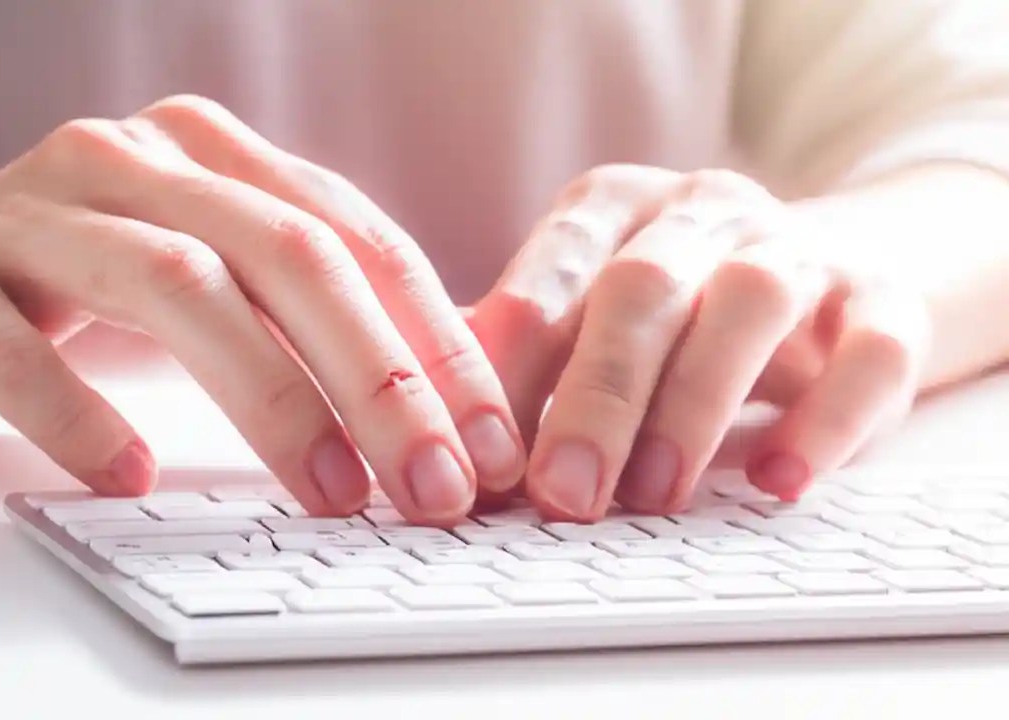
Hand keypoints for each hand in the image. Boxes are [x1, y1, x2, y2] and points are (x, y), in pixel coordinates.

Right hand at [0, 96, 524, 523]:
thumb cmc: (79, 293)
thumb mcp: (205, 282)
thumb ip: (301, 319)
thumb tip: (437, 419)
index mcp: (212, 152)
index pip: (355, 237)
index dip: (434, 342)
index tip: (487, 444)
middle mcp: (130, 158)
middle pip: (287, 254)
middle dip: (381, 378)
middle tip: (435, 483)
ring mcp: (30, 210)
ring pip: (174, 284)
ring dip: (271, 398)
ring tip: (330, 491)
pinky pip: (17, 350)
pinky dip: (82, 415)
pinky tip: (131, 475)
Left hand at [467, 165, 930, 519]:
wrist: (826, 275)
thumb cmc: (673, 312)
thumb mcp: (588, 315)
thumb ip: (521, 361)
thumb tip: (432, 431)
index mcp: (612, 207)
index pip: (550, 272)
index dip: (508, 364)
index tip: (473, 451)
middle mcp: (701, 211)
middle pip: (643, 286)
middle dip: (596, 395)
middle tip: (562, 493)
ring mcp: (798, 247)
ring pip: (751, 303)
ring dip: (695, 403)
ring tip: (654, 492)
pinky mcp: (883, 301)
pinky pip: (870, 352)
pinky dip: (825, 421)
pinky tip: (777, 482)